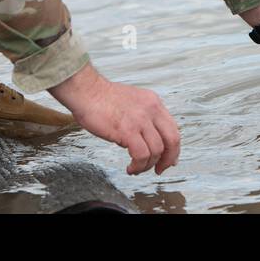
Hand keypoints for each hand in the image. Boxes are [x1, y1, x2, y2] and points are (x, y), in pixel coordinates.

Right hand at [49, 64, 179, 174]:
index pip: (173, 128)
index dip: (173, 148)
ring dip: (147, 165)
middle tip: (159, 169)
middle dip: (168, 160)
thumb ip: (144, 117)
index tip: (168, 159)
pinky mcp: (128, 130)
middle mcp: (151, 110)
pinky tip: (130, 167)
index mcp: (153, 102)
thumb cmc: (102, 98)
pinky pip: (141, 155)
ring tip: (136, 168)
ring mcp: (140, 120)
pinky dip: (138, 166)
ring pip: (157, 151)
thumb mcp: (133, 102)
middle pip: (172, 140)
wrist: (87, 91)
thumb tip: (147, 139)